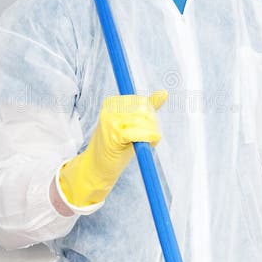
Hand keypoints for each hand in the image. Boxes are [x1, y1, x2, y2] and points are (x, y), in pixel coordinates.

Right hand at [58, 91, 167, 207]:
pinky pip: (138, 133)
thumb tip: (164, 92)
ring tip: (148, 142)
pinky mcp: (113, 135)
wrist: (97, 168)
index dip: (151, 116)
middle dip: (153, 124)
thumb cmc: (117, 146)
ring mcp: (109, 121)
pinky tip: (147, 145)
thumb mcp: (132, 124)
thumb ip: (147, 109)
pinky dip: (148, 139)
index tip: (150, 127)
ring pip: (143, 121)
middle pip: (144, 110)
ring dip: (152, 134)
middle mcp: (109, 109)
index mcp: (112, 103)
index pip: (142, 102)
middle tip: (152, 137)